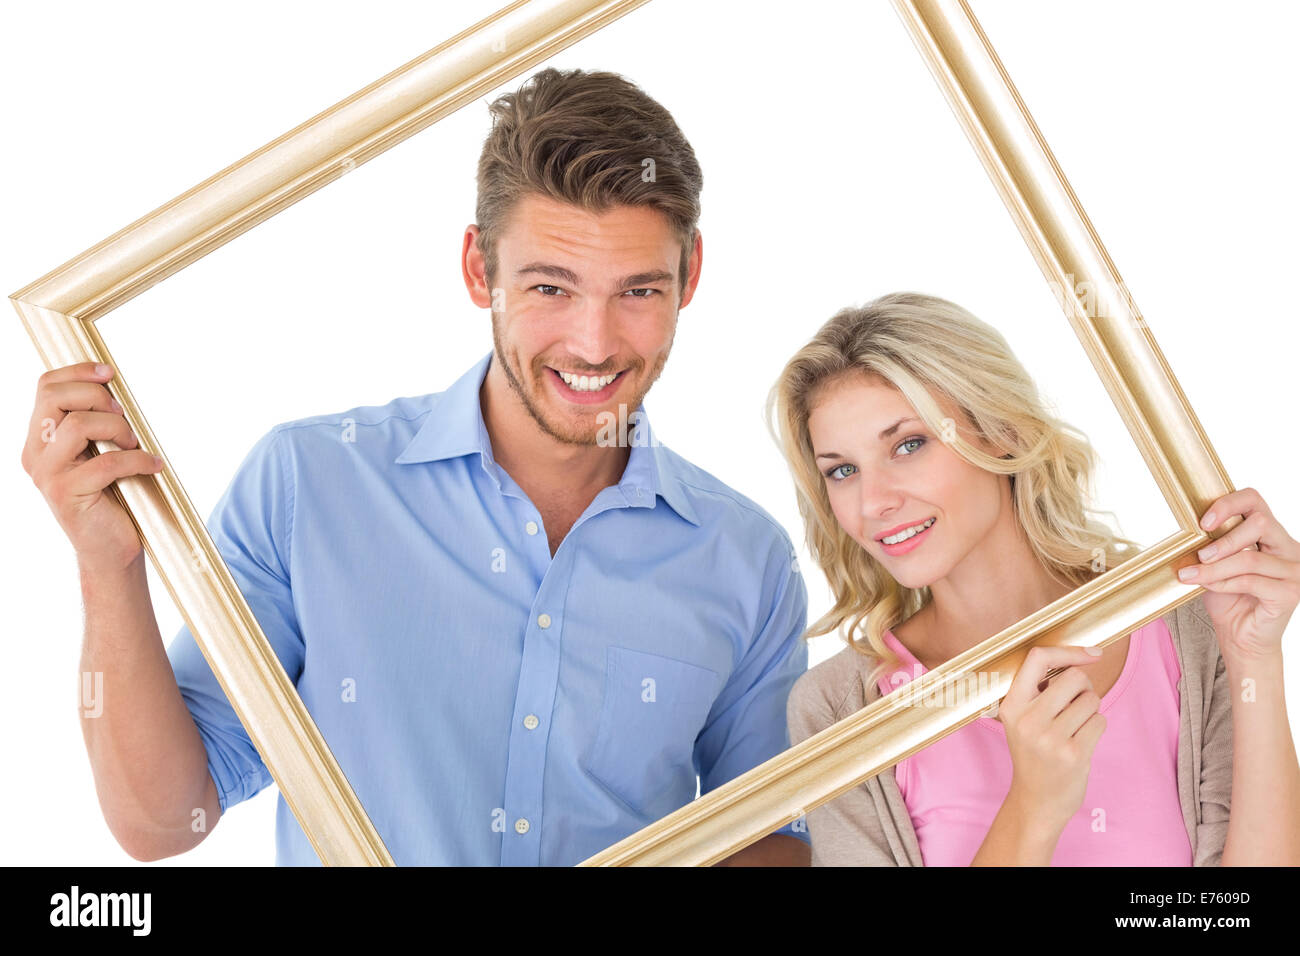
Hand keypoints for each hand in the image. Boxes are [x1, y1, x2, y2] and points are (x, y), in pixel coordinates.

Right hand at [21, 362, 164, 574]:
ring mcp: (47, 475)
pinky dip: (137, 459)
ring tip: (134, 444)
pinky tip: (153, 466)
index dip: (78, 372)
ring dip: (117, 428)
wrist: (109, 550)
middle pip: (54, 397)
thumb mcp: (99, 453)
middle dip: (96, 395)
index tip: (110, 373)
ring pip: (77, 425)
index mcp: (39, 439)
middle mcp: (35, 454)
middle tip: (123, 415)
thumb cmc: (112, 498)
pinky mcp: (67, 494)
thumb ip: (95, 423)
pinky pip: (106, 463)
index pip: (45, 387)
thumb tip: (114, 386)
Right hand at [997, 645, 1106, 833]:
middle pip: (1073, 678)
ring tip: (1075, 727)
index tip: (1090, 654)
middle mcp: (1027, 719)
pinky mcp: (1073, 754)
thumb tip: (1082, 656)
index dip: (1067, 651)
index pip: (1037, 659)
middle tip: (1076, 703)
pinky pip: (1100, 721)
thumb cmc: (1034, 753)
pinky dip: (1096, 727)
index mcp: (1011, 705)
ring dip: (1091, 710)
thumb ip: (1039, 690)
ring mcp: (1050, 738)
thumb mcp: (1021, 719)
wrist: (1036, 800)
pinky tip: (1081, 742)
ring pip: (1091, 700)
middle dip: (1083, 687)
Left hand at [1179, 487, 1299, 662]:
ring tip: (1191, 574)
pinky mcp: (1290, 593)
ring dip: (1215, 567)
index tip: (1203, 522)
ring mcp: (1294, 571)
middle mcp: (1290, 549)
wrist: (1241, 637)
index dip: (1228, 504)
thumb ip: (1212, 545)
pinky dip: (1224, 583)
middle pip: (1261, 522)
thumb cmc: (1229, 598)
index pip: (1256, 501)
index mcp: (1272, 535)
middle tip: (1201, 555)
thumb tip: (1190, 530)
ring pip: (1251, 558)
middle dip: (1224, 538)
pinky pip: (1251, 581)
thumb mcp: (1215, 564)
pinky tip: (1208, 586)